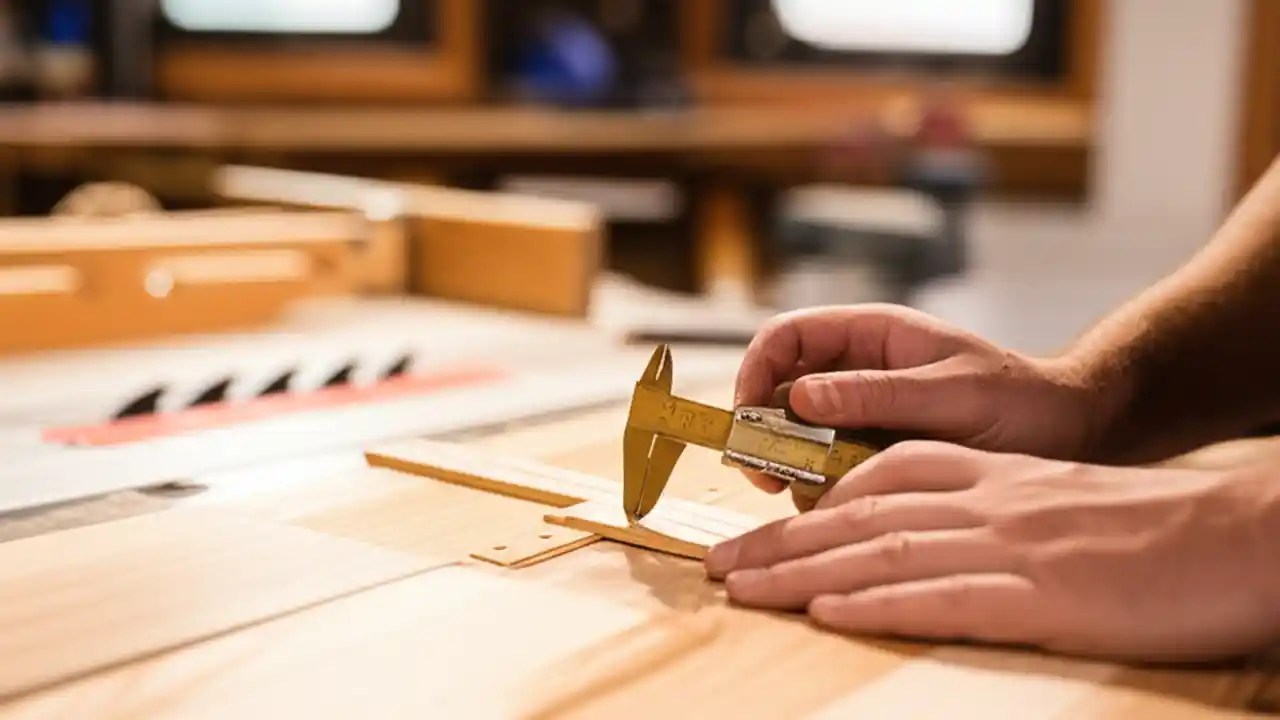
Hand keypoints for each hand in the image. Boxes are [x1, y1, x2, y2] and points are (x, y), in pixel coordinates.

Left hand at [705, 441, 1279, 660]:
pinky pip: (946, 598)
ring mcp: (1014, 547)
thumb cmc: (1154, 529)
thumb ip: (990, 510)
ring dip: (803, 575)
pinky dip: (880, 605)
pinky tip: (830, 614)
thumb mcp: (1055, 500)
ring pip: (885, 554)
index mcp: (993, 476)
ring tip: (741, 590)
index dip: (812, 506)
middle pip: (861, 518)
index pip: (880, 479)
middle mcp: (988, 502)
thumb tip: (924, 542)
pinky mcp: (1046, 596)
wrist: (1241, 534)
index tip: (764, 532)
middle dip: (781, 544)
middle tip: (718, 566)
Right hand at [735, 306, 1115, 503]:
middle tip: (765, 478)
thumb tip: (801, 397)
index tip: (747, 419)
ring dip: (793, 468)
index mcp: (871, 335)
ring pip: (795, 437)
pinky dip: (822, 490)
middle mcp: (856, 371)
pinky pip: (824, 470)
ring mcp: (862, 414)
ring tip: (817, 497)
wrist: (1070, 436)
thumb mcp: (953, 393)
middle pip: (778, 391)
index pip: (785, 337)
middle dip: (763, 433)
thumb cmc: (1021, 400)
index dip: (754, 371)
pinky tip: (847, 508)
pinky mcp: (872, 454)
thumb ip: (878, 393)